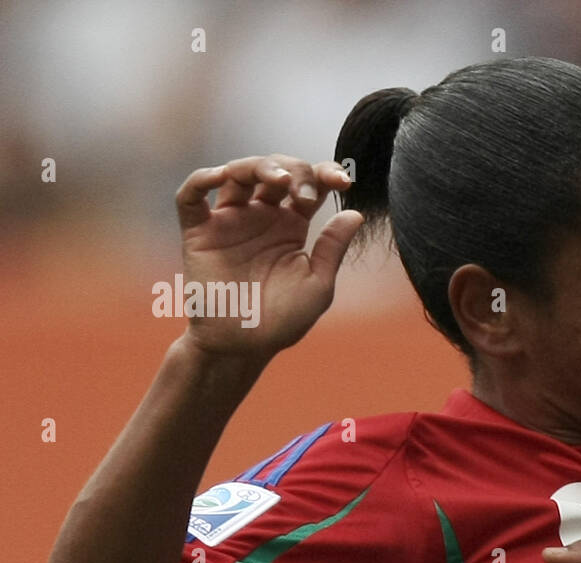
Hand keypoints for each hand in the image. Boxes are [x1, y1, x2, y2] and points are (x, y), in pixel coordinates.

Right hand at [174, 154, 362, 358]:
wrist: (242, 346)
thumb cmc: (283, 320)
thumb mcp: (317, 285)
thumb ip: (332, 248)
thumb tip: (355, 214)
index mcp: (292, 225)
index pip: (309, 185)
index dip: (324, 173)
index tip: (342, 180)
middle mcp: (261, 216)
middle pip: (275, 170)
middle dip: (294, 171)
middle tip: (304, 192)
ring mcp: (229, 220)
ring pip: (237, 173)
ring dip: (257, 166)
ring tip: (278, 179)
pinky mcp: (198, 231)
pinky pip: (192, 196)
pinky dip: (203, 179)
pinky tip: (221, 176)